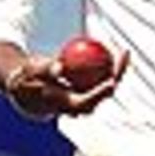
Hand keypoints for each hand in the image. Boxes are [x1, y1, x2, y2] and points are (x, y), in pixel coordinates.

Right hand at [5, 50, 128, 120]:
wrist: (30, 85)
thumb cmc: (30, 77)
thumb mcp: (33, 71)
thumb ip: (45, 69)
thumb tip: (60, 68)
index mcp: (67, 106)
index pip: (88, 102)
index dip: (101, 94)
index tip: (111, 81)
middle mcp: (82, 105)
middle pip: (105, 94)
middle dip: (118, 77)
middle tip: (122, 58)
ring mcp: (88, 97)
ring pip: (108, 85)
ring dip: (118, 70)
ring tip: (124, 52)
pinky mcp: (90, 89)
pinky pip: (104, 76)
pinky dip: (110, 65)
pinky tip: (115, 49)